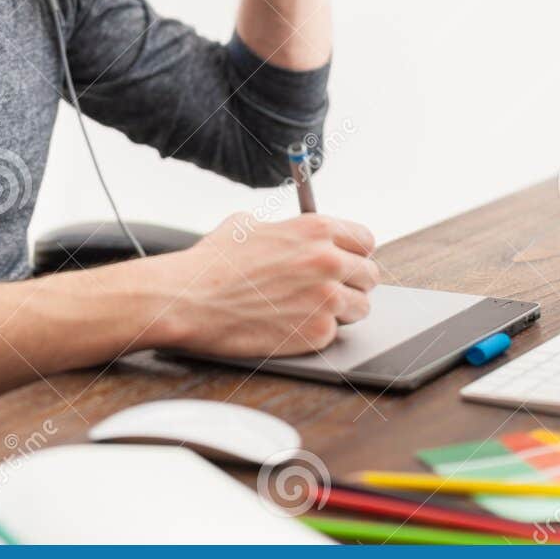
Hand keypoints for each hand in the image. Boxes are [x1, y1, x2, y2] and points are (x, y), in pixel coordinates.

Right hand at [150, 211, 378, 356]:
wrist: (190, 299)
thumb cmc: (213, 262)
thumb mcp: (250, 224)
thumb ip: (286, 229)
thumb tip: (298, 234)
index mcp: (317, 229)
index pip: (365, 240)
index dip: (354, 253)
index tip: (345, 262)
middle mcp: (329, 261)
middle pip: (369, 276)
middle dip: (351, 283)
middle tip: (327, 290)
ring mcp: (326, 299)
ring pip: (360, 307)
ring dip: (341, 310)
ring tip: (309, 309)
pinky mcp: (317, 333)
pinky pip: (335, 333)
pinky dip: (316, 332)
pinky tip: (291, 325)